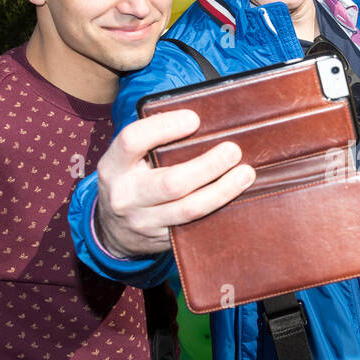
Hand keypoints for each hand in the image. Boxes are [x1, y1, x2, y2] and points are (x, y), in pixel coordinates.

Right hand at [94, 109, 255, 259]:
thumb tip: (203, 120)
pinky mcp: (162, 239)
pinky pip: (195, 225)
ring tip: (246, 173)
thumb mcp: (129, 159)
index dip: (164, 127)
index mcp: (113, 166)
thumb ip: (154, 141)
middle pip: (171, 182)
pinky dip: (219, 208)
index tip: (194, 120)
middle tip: (233, 150)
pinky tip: (236, 195)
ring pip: (189, 208)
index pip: (133, 140)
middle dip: (208, 166)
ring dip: (222, 190)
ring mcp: (143, 221)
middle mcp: (125, 196)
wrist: (113, 231)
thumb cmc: (131, 179)